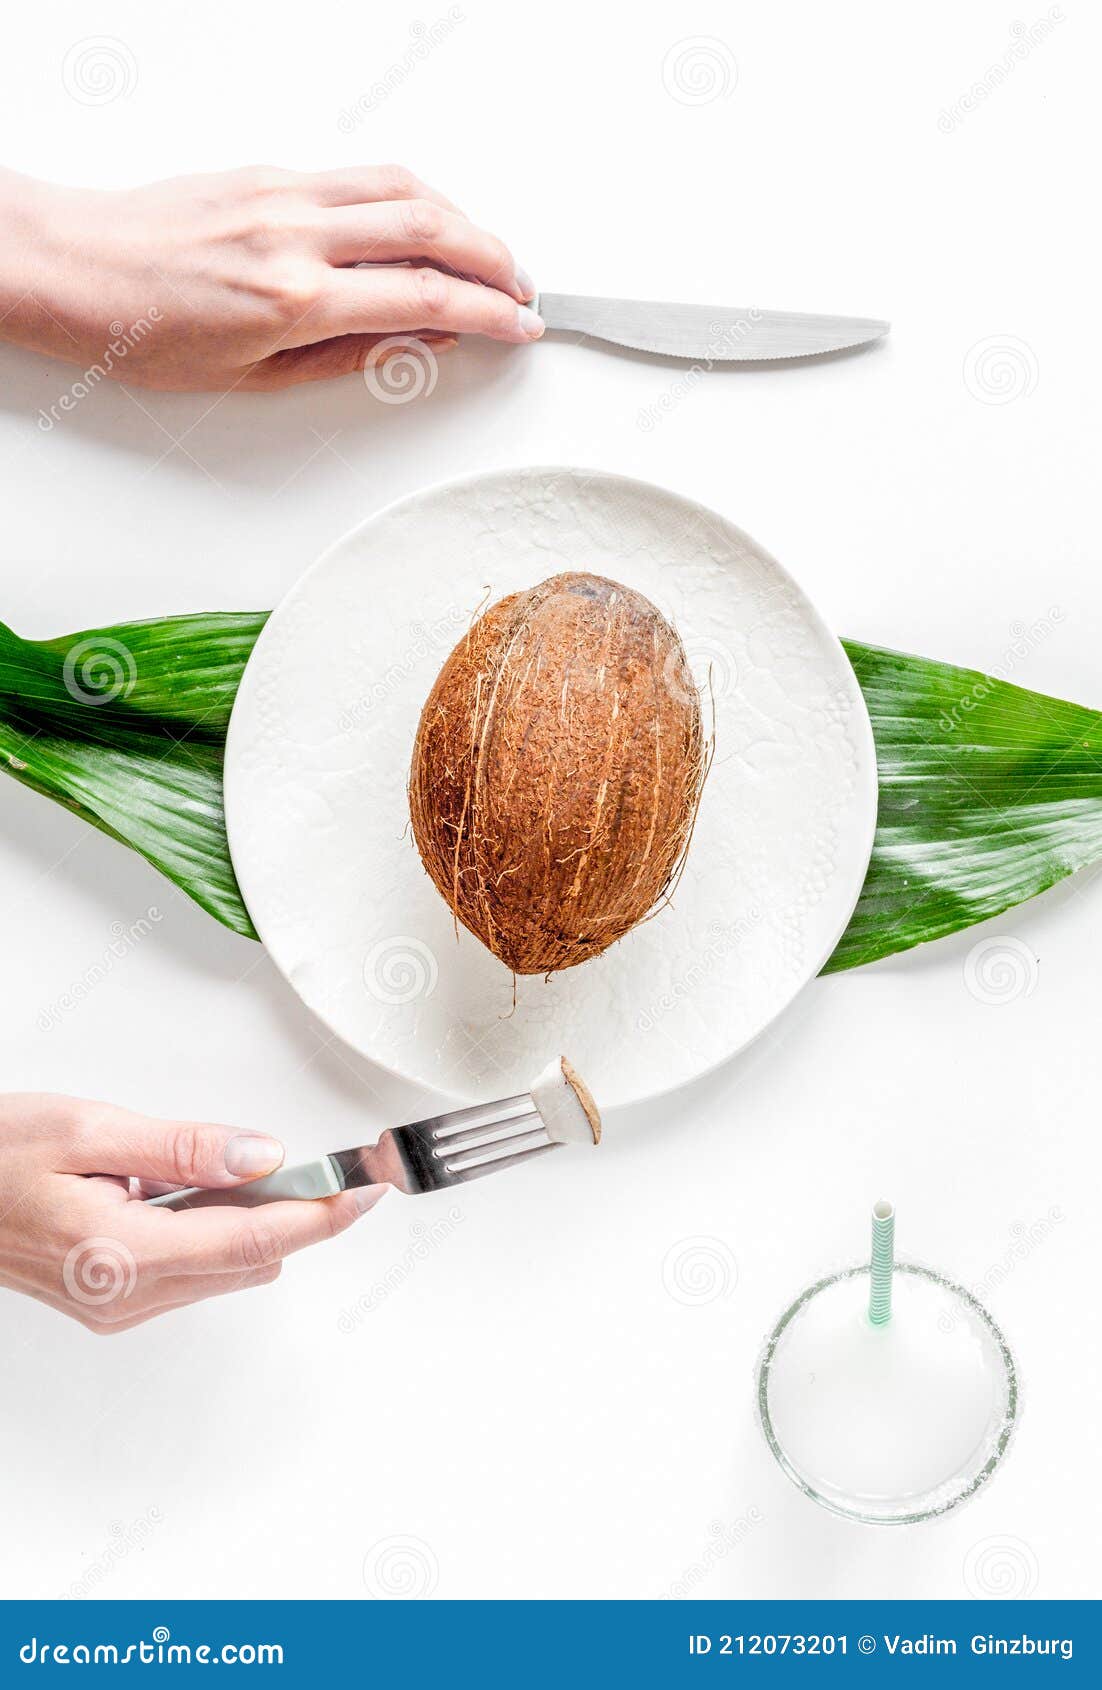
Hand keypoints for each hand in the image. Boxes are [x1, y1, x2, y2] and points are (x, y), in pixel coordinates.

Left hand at [0, 163, 540, 390]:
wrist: (72, 268)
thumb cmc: (143, 333)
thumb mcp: (254, 376)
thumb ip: (348, 355)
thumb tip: (419, 343)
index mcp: (295, 298)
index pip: (425, 297)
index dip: (489, 313)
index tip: (522, 327)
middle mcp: (296, 233)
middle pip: (431, 228)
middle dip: (494, 259)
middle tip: (524, 291)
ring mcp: (284, 193)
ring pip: (404, 187)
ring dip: (462, 219)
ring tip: (489, 256)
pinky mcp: (270, 174)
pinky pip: (362, 177)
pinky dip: (411, 197)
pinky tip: (426, 222)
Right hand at [0, 1093, 385, 1332]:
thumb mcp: (89, 1128)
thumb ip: (183, 1147)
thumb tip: (262, 1156)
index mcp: (121, 1254)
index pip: (254, 1239)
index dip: (323, 1214)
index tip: (369, 1189)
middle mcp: (124, 1296)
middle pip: (251, 1258)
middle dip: (292, 1210)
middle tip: (316, 1161)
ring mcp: (118, 1306)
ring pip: (227, 1266)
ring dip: (248, 1218)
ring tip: (222, 1165)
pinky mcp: (112, 1302)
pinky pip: (194, 1269)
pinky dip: (213, 1230)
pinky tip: (185, 1191)